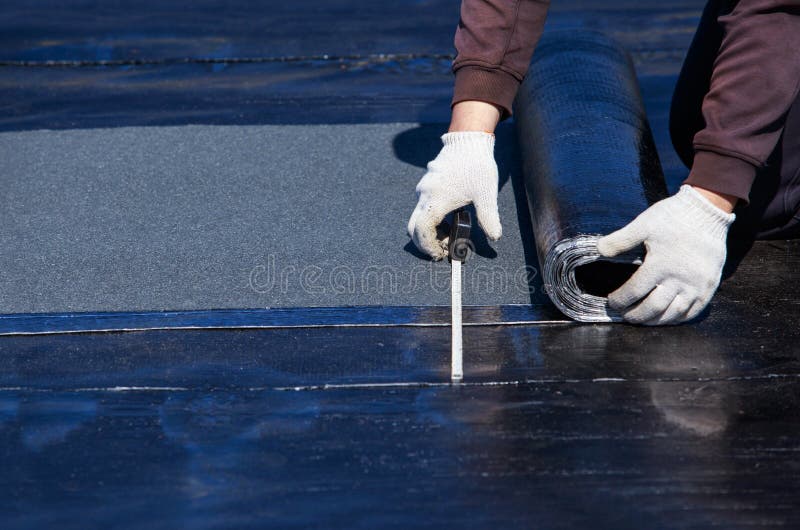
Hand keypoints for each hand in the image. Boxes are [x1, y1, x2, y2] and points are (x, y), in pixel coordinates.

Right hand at [407, 132, 501, 259]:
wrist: (468, 140)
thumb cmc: (477, 166)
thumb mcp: (485, 195)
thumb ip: (489, 218)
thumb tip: (495, 237)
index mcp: (435, 199)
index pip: (422, 230)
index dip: (428, 246)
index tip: (441, 254)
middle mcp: (424, 194)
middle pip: (414, 227)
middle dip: (425, 242)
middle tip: (443, 250)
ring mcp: (424, 188)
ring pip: (419, 217)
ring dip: (431, 231)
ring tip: (452, 235)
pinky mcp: (427, 184)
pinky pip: (423, 207)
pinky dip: (432, 219)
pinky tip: (451, 219)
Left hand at [597, 185, 735, 324]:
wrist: (707, 212)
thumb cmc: (673, 217)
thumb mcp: (644, 224)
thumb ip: (620, 240)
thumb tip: (599, 250)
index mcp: (661, 263)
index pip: (635, 290)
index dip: (621, 300)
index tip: (612, 302)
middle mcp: (680, 278)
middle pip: (654, 307)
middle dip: (636, 315)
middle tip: (625, 316)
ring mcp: (697, 285)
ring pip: (674, 313)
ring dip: (655, 321)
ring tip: (642, 320)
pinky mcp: (709, 287)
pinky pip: (694, 311)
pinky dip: (677, 319)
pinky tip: (666, 319)